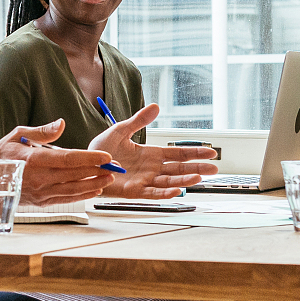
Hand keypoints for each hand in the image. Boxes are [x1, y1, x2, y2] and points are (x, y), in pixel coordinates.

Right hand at [0, 119, 116, 205]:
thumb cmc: (2, 155)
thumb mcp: (17, 135)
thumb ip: (42, 132)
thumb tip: (61, 123)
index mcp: (32, 159)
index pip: (66, 159)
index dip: (88, 158)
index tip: (105, 156)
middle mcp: (37, 178)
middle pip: (74, 175)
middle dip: (97, 170)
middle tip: (115, 166)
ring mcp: (39, 192)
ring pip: (72, 189)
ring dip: (93, 184)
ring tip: (110, 178)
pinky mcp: (40, 201)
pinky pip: (65, 199)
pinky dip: (82, 195)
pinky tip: (95, 190)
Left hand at [89, 103, 218, 198]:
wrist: (84, 163)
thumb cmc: (101, 149)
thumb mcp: (121, 130)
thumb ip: (138, 120)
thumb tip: (155, 107)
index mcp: (151, 154)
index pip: (177, 154)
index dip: (194, 153)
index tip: (211, 151)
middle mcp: (151, 169)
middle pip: (179, 169)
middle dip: (197, 168)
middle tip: (215, 168)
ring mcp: (144, 180)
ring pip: (169, 182)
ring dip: (184, 180)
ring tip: (199, 177)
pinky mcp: (133, 191)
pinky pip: (152, 193)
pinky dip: (164, 193)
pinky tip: (176, 191)